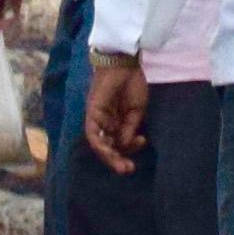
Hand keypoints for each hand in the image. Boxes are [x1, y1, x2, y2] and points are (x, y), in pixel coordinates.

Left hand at [83, 50, 150, 174]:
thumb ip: (129, 129)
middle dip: (117, 160)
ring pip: (99, 144)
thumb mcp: (136, 111)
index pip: (119, 144)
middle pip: (108, 147)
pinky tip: (110, 150)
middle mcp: (105, 124)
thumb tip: (124, 146)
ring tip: (121, 165)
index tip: (141, 149)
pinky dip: (100, 143)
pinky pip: (93, 132)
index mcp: (117, 123)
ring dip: (109, 156)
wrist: (125, 64)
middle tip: (128, 170)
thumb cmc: (132, 84)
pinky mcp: (92, 112)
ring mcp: (97, 118)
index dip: (128, 151)